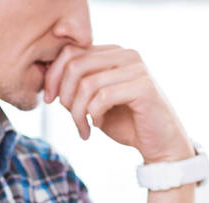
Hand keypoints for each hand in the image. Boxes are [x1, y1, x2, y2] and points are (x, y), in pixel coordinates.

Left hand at [43, 45, 193, 163]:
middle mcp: (125, 55)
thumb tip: (49, 82)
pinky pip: (103, 96)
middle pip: (76, 65)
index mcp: (113, 53)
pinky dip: (94, 115)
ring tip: (83, 128)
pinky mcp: (143, 87)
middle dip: (65, 95)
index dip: (53, 76)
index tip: (49, 100)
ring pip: (87, 83)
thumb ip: (78, 87)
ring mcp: (137, 68)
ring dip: (79, 111)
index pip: (71, 52)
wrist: (160, 144)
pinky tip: (98, 126)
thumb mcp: (95, 102)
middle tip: (71, 117)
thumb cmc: (128, 124)